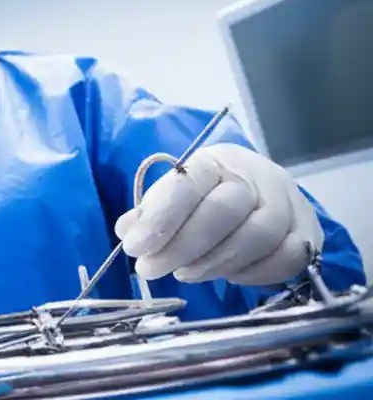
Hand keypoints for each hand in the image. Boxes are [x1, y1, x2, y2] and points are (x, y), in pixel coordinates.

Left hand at [115, 144, 322, 285]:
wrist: (260, 189)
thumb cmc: (208, 195)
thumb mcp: (174, 194)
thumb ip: (151, 211)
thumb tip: (128, 229)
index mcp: (216, 161)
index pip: (188, 185)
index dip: (160, 219)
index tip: (134, 247)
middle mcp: (257, 177)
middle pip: (223, 211)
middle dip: (182, 247)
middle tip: (152, 269)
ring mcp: (288, 203)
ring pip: (257, 236)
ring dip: (214, 263)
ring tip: (184, 273)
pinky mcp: (308, 232)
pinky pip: (286, 258)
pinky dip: (253, 273)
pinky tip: (227, 275)